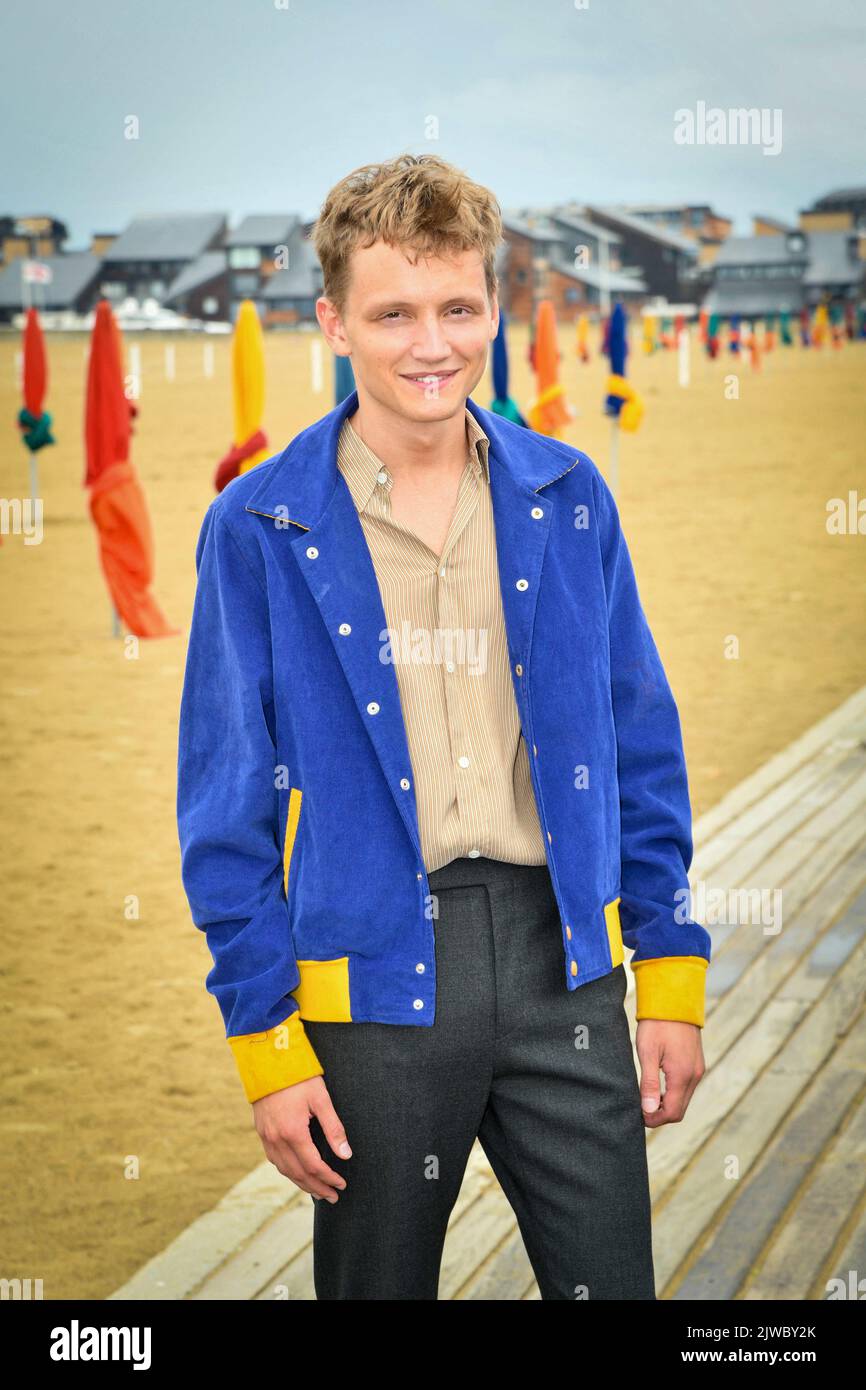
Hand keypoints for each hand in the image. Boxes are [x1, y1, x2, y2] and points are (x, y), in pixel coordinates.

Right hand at [252, 1075, 350, 1200]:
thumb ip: (334, 1128)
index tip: (342, 1185)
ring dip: (302, 1184)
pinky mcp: (262, 1132)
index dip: (329, 1178)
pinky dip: (288, 1171)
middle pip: (299, 1174)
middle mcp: (277, 1139)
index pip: (314, 1166)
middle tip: (333, 1197)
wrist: (268, 1062)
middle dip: (317, 1188)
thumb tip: (345, 1155)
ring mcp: (266, 1137)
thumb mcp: (321, 1099)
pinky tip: (297, 1173)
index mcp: (293, 1132)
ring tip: (318, 1191)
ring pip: (285, 1170)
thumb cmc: (298, 1077)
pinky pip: (275, 1160)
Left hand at [635, 1019, 704, 1127]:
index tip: (638, 1115)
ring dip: (667, 1104)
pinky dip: (673, 1093)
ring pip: (683, 1099)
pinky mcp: (696, 1064)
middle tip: (640, 1108)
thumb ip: (649, 1083)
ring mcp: (697, 1070)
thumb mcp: (647, 1052)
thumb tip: (648, 1110)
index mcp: (682, 1075)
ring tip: (646, 1097)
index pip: (672, 1113)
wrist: (674, 1000)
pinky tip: (658, 1086)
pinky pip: (686, 1088)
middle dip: (660, 1115)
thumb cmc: (657, 1024)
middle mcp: (694, 1076)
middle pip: (679, 1110)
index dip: (654, 1120)